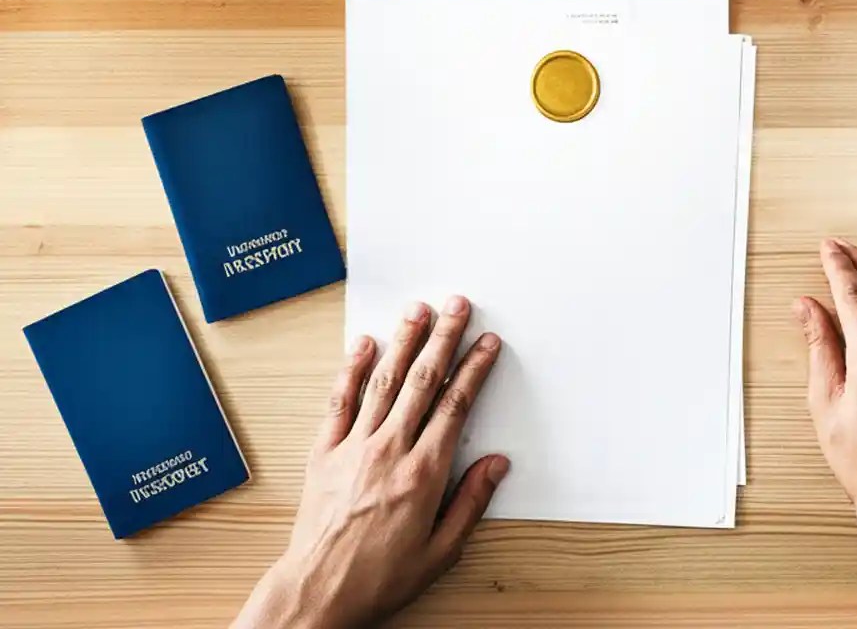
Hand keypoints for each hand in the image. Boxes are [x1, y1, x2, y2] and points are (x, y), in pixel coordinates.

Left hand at [234, 297, 508, 628]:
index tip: (487, 344)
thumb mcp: (442, 551)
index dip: (474, 369)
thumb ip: (471, 502)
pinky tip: (364, 345)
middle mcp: (389, 451)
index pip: (455, 406)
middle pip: (422, 382)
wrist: (318, 592)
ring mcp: (353, 448)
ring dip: (403, 342)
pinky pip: (339, 402)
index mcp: (424, 474)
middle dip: (443, 339)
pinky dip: (352, 370)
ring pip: (384, 382)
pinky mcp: (324, 453)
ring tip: (417, 311)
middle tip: (457, 306)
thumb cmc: (380, 578)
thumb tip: (496, 463)